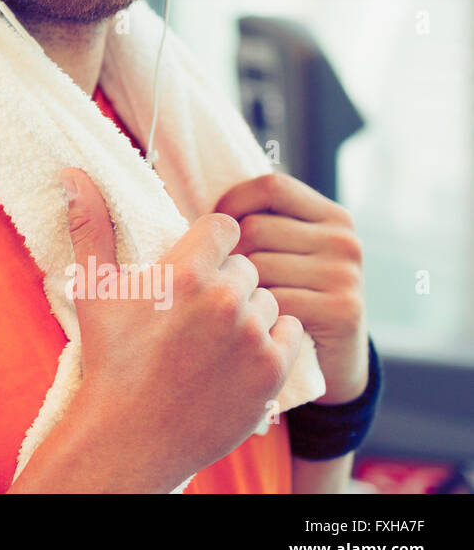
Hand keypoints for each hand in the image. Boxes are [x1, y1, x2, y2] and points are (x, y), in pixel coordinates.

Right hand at [17, 167, 304, 492]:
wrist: (132, 436)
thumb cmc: (110, 359)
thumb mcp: (95, 290)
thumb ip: (91, 225)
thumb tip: (73, 174)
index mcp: (187, 273)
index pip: (225, 228)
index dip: (208, 245)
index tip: (192, 267)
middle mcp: (227, 301)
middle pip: (246, 266)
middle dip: (226, 282)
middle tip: (195, 312)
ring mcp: (254, 339)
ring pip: (269, 300)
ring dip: (249, 312)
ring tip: (214, 337)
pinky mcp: (273, 372)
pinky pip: (291, 334)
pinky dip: (272, 342)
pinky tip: (238, 356)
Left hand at [214, 173, 368, 404]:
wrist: (333, 361)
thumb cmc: (290, 297)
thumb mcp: (283, 252)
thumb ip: (257, 223)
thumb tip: (202, 212)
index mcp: (330, 215)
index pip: (270, 187)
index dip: (232, 203)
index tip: (216, 233)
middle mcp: (343, 240)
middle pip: (257, 228)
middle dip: (229, 255)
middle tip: (219, 280)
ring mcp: (345, 274)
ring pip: (258, 265)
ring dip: (236, 288)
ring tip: (235, 304)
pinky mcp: (342, 310)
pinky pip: (273, 300)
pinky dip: (252, 314)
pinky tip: (251, 326)